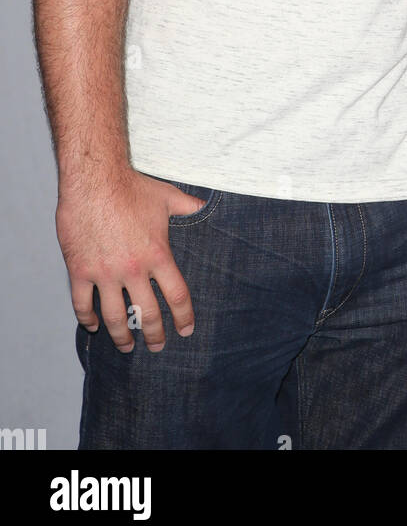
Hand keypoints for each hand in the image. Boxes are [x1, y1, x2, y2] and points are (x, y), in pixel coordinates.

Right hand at [56, 168, 205, 353]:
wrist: (94, 179)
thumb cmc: (131, 186)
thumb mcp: (167, 197)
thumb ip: (189, 206)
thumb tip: (207, 205)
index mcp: (157, 255)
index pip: (177, 296)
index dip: (184, 317)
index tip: (186, 330)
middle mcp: (133, 269)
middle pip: (147, 314)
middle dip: (154, 335)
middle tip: (156, 346)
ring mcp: (105, 272)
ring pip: (115, 317)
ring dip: (121, 336)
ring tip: (126, 346)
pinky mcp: (80, 270)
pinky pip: (82, 304)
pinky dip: (88, 319)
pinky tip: (93, 325)